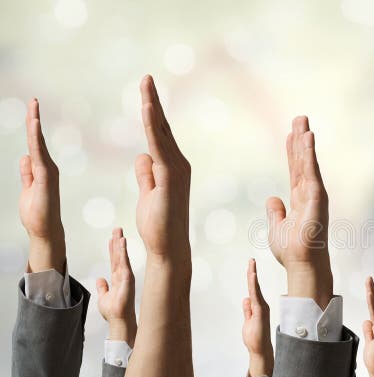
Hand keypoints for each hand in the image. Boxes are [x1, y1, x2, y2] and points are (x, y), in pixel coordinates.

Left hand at [19, 99, 65, 272]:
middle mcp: (48, 167)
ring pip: (39, 143)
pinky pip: (39, 154)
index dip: (33, 127)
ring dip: (35, 125)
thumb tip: (25, 156)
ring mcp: (48, 171)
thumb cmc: (38, 213)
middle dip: (35, 118)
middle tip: (33, 99)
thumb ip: (27, 173)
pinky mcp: (45, 177)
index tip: (32, 109)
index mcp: (43, 170)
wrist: (44, 231)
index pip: (36, 144)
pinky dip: (36, 139)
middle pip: (38, 139)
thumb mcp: (28, 189)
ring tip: (33, 107)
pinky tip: (34, 127)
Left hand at [97, 228, 136, 345]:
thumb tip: (100, 279)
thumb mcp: (103, 297)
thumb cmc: (113, 311)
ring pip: (122, 257)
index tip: (112, 238)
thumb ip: (103, 287)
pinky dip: (123, 252)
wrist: (118, 320)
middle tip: (117, 229)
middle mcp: (122, 275)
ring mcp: (125, 276)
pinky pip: (124, 262)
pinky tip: (122, 244)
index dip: (113, 249)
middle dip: (117, 242)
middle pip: (119, 255)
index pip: (114, 260)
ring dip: (120, 244)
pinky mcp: (127, 279)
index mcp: (117, 278)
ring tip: (119, 233)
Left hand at [134, 75, 191, 262]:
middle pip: (163, 127)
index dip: (152, 112)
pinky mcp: (171, 177)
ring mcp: (177, 170)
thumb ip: (146, 174)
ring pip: (162, 133)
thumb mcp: (147, 194)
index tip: (145, 92)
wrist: (168, 248)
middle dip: (154, 100)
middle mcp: (179, 164)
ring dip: (153, 108)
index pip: (160, 134)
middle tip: (145, 77)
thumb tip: (142, 155)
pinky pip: (159, 146)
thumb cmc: (158, 226)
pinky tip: (147, 110)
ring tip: (145, 85)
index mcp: (172, 167)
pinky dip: (153, 127)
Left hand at [242, 259, 273, 376]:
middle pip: (255, 285)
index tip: (251, 266)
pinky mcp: (260, 311)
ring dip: (252, 276)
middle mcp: (261, 305)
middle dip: (252, 272)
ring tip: (251, 264)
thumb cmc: (254, 337)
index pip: (253, 289)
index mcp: (258, 306)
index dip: (251, 277)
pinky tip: (252, 277)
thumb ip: (247, 310)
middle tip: (251, 259)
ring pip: (255, 289)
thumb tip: (246, 298)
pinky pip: (256, 295)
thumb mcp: (248, 321)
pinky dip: (254, 286)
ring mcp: (261, 307)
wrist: (259, 349)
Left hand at [266, 116, 332, 306]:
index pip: (295, 169)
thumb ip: (276, 212)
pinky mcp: (316, 197)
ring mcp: (314, 194)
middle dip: (301, 139)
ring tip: (303, 122)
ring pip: (308, 162)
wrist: (301, 264)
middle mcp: (309, 193)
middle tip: (299, 117)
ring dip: (306, 141)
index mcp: (299, 198)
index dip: (293, 151)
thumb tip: (272, 198)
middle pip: (303, 161)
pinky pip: (312, 171)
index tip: (291, 133)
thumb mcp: (277, 227)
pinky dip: (310, 154)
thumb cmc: (292, 250)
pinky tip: (308, 138)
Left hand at [363, 277, 373, 376]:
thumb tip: (367, 321)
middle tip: (368, 278)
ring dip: (372, 294)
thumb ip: (369, 331)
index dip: (372, 296)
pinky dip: (373, 305)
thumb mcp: (369, 342)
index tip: (369, 285)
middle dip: (372, 290)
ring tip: (368, 282)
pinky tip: (370, 296)